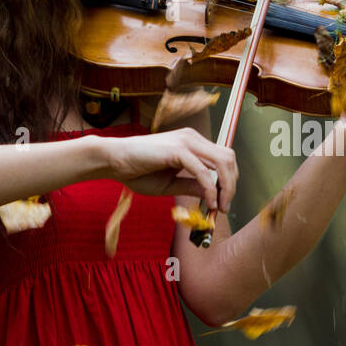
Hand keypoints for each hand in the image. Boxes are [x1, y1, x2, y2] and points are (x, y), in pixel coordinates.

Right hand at [96, 128, 237, 212]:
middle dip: (232, 184)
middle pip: (229, 158)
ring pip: (222, 162)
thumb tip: (212, 195)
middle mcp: (192, 138)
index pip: (224, 157)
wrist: (113, 161)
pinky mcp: (177, 150)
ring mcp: (186, 141)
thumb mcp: (171, 184)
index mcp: (192, 143)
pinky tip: (208, 203)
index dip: (229, 180)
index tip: (222, 202)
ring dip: (226, 187)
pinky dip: (209, 189)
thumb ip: (192, 186)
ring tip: (219, 206)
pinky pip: (203, 171)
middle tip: (224, 207)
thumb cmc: (137, 171)